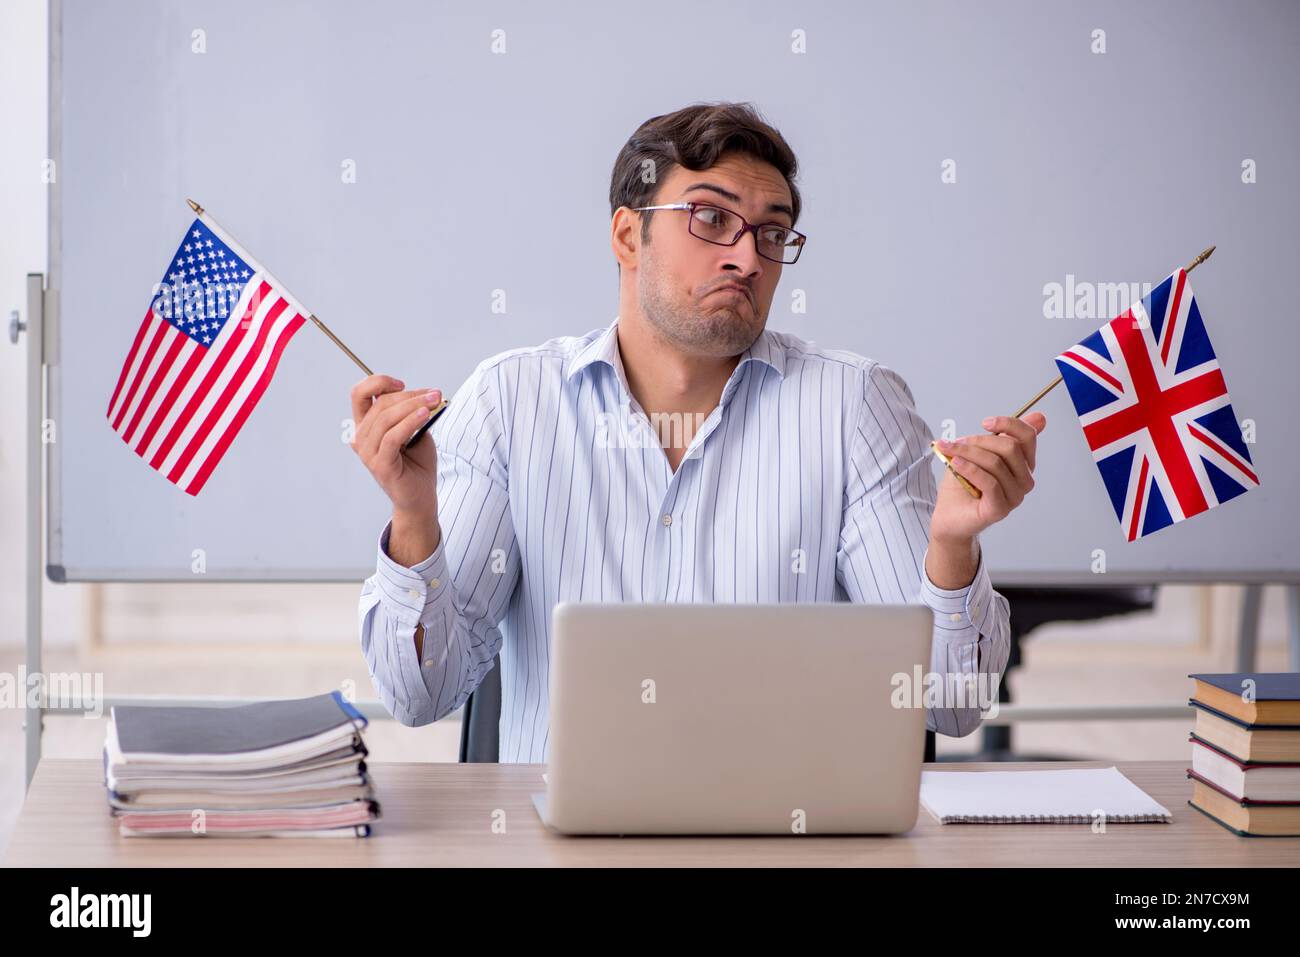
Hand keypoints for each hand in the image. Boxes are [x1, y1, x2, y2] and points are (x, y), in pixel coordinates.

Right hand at [349, 374, 441, 516]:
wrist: (421, 496)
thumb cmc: (417, 464)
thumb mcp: (415, 430)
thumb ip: (411, 412)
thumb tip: (423, 393)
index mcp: (365, 427)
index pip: (359, 394)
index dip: (378, 382)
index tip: (402, 384)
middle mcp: (361, 438)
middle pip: (380, 404)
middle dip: (409, 395)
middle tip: (435, 394)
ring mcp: (368, 453)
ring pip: (386, 418)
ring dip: (413, 405)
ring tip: (435, 402)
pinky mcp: (380, 465)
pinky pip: (392, 437)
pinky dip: (410, 422)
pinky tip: (425, 414)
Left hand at [930, 412, 1046, 544]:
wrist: (948, 516)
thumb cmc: (963, 484)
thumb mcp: (981, 453)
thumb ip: (1002, 436)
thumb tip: (1040, 417)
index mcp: (1023, 465)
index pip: (1027, 437)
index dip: (1008, 424)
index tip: (985, 422)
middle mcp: (1024, 481)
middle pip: (1009, 448)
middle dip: (979, 440)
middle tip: (955, 442)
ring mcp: (1014, 497)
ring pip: (995, 463)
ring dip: (967, 453)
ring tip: (949, 453)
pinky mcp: (1000, 509)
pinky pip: (989, 482)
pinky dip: (969, 469)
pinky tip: (955, 464)